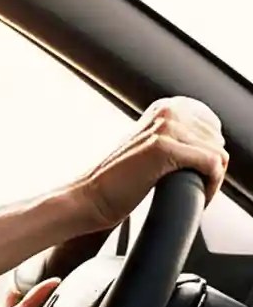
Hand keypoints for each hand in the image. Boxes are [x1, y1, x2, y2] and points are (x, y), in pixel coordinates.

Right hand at [71, 96, 227, 231]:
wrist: (89, 198)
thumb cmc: (115, 182)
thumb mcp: (147, 148)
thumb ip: (173, 139)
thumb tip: (209, 147)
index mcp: (163, 108)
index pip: (212, 126)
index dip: (211, 153)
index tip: (200, 173)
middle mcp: (166, 112)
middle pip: (217, 140)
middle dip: (213, 168)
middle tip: (197, 188)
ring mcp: (165, 128)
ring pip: (218, 154)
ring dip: (213, 180)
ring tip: (197, 194)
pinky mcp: (164, 148)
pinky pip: (212, 165)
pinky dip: (211, 186)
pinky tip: (198, 197)